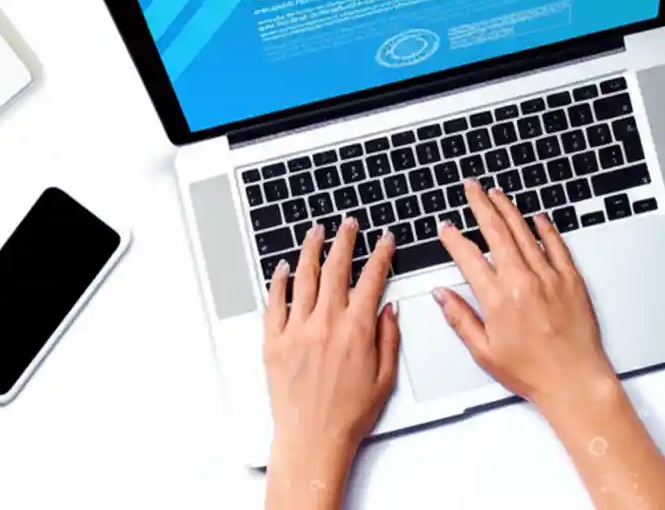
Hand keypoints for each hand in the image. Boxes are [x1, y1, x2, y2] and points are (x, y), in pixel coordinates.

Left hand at [263, 219, 398, 507]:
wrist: (312, 439)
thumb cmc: (348, 416)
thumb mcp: (385, 377)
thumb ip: (389, 338)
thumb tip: (390, 308)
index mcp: (357, 330)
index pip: (371, 279)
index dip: (380, 254)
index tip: (384, 240)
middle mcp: (326, 324)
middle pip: (336, 268)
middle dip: (345, 240)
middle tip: (349, 225)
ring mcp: (297, 330)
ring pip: (304, 277)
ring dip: (311, 249)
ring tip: (316, 231)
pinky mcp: (274, 342)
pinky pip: (274, 302)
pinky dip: (278, 281)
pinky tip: (282, 267)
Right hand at [434, 179, 618, 414]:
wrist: (575, 380)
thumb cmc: (532, 372)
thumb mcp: (484, 352)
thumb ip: (460, 318)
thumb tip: (441, 295)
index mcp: (497, 299)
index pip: (468, 256)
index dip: (453, 238)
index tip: (446, 228)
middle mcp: (522, 281)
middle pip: (496, 231)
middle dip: (481, 205)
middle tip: (472, 188)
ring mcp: (549, 276)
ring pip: (524, 232)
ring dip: (508, 210)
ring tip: (496, 194)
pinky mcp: (571, 279)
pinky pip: (556, 245)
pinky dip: (545, 228)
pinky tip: (537, 217)